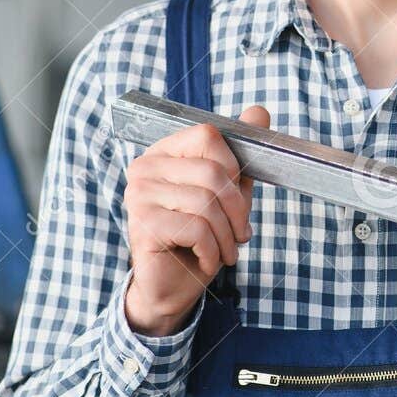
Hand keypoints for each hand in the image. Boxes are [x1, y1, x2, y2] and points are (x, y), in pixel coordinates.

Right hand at [122, 105, 270, 335]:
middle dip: (237, 210)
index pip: (207, 135)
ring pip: (206, 203)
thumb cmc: (201, 236)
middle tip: (241, 235)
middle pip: (211, 173)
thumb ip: (239, 155)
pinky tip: (208, 260)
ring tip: (226, 251)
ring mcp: (138, 195)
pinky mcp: (142, 224)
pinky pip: (195, 228)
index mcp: (164, 152)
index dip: (234, 166)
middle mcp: (144, 167)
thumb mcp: (227, 192)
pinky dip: (213, 250)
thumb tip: (259, 111)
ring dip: (227, 235)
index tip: (238, 197)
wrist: (174, 285)